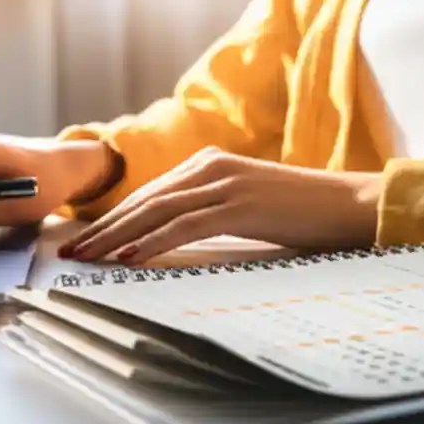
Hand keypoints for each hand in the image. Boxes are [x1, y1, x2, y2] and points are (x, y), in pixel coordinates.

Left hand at [60, 147, 380, 263]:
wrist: (352, 206)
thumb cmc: (301, 213)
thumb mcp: (246, 205)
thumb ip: (208, 211)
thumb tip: (168, 238)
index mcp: (208, 163)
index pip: (149, 193)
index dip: (114, 217)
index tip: (86, 239)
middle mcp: (209, 167)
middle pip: (143, 200)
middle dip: (104, 228)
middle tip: (71, 251)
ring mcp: (224, 184)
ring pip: (155, 212)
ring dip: (117, 237)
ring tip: (89, 259)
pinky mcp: (238, 205)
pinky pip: (183, 226)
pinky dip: (152, 243)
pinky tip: (129, 260)